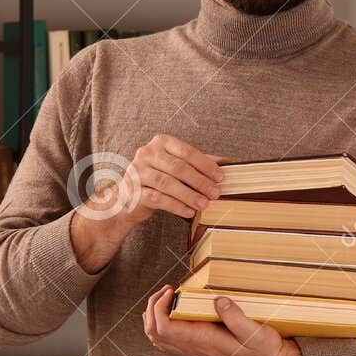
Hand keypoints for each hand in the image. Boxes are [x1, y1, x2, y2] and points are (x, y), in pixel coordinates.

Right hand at [70, 135, 228, 271]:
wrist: (127, 198)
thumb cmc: (158, 179)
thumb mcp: (177, 167)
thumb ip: (199, 162)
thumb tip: (228, 162)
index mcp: (160, 142)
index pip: (186, 151)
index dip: (205, 164)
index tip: (221, 177)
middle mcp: (146, 153)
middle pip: (178, 167)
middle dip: (200, 181)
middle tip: (216, 193)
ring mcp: (137, 172)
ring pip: (167, 183)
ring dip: (189, 195)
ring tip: (205, 205)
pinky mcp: (133, 191)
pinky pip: (157, 198)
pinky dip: (176, 206)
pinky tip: (189, 212)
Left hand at [142, 285, 302, 355]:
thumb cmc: (264, 348)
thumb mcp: (255, 332)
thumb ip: (236, 317)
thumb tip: (219, 300)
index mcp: (204, 342)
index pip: (165, 329)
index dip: (159, 308)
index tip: (171, 290)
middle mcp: (194, 348)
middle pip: (155, 333)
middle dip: (153, 308)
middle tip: (167, 289)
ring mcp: (194, 350)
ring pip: (158, 338)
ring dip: (154, 315)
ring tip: (166, 296)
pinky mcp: (198, 348)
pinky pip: (168, 340)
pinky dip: (161, 323)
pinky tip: (171, 310)